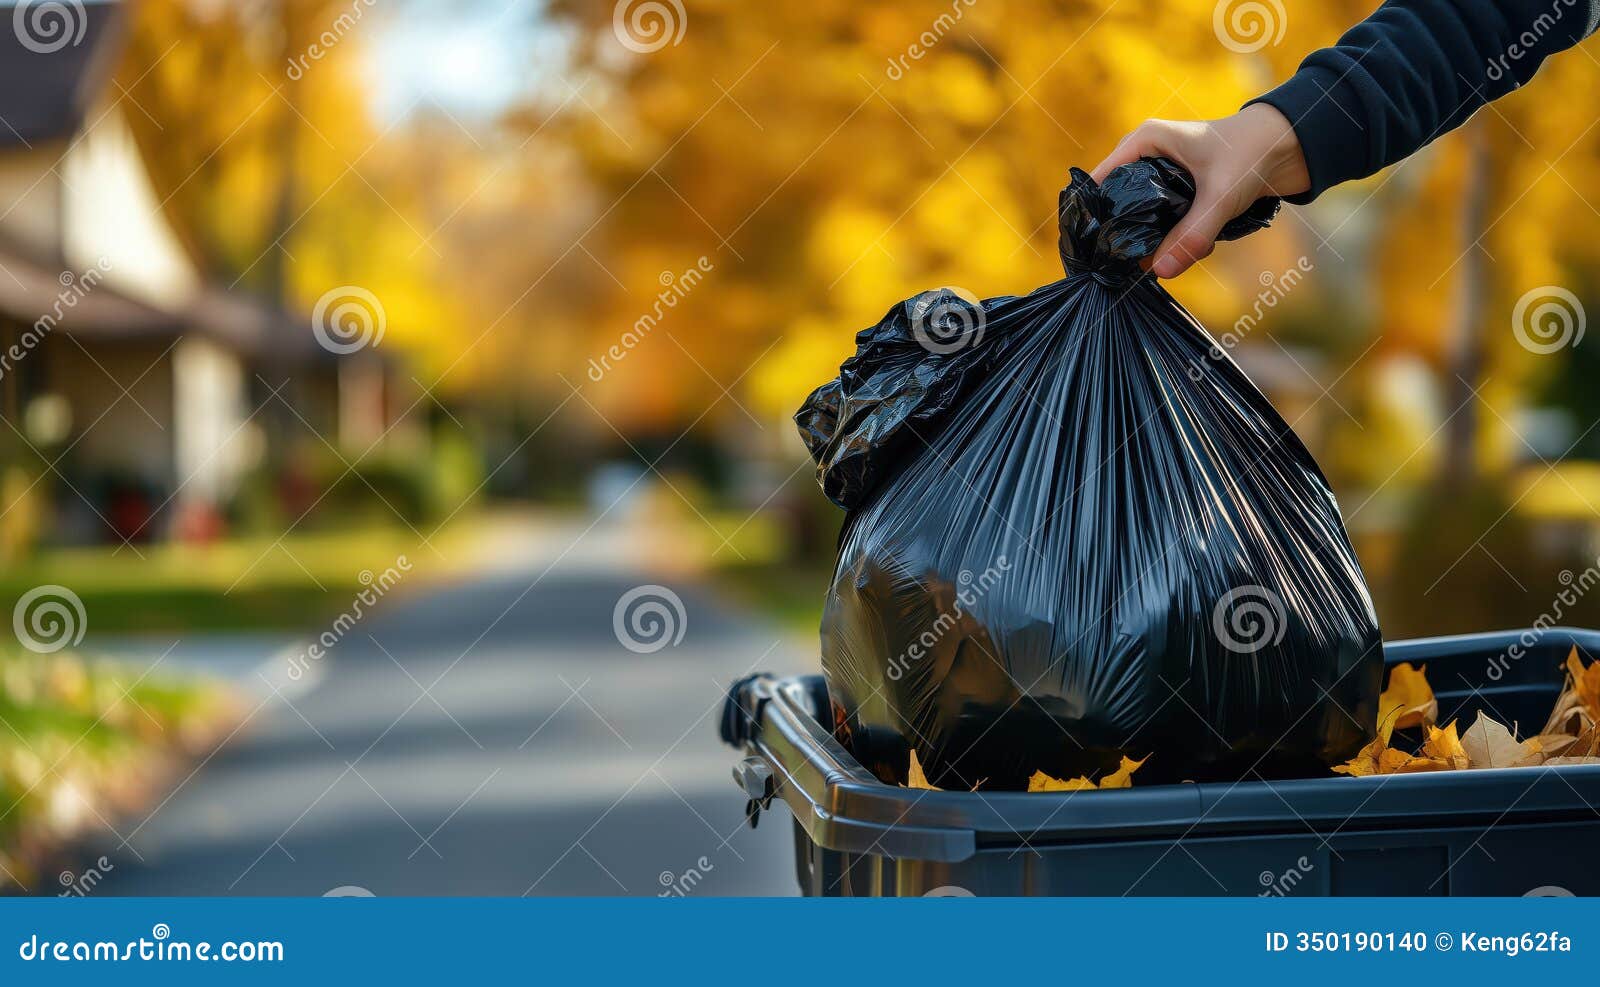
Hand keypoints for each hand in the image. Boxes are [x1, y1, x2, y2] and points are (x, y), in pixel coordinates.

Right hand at [1091, 104, 1309, 278]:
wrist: (1293, 145)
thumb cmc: (1253, 154)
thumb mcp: (1220, 197)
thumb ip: (1191, 235)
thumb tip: (1158, 271)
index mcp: (1145, 141)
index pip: (1100, 180)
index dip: (1094, 213)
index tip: (1094, 247)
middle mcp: (1147, 156)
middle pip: (1117, 202)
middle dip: (1127, 233)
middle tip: (1133, 261)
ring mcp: (1162, 174)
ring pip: (1140, 216)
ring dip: (1154, 239)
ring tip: (1170, 254)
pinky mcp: (1178, 191)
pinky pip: (1161, 220)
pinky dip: (1171, 237)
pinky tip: (1189, 247)